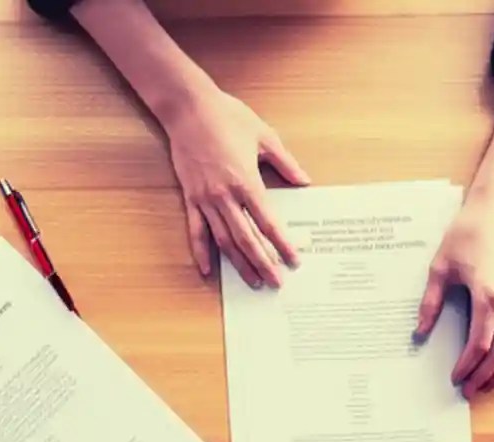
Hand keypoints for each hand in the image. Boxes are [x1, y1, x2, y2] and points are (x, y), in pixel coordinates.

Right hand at [163, 91, 309, 287]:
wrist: (188, 107)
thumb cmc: (228, 116)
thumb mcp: (265, 136)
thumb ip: (285, 163)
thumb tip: (304, 181)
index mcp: (246, 181)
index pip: (267, 221)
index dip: (281, 244)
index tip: (294, 260)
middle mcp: (225, 195)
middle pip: (246, 238)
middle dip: (263, 262)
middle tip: (275, 283)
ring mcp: (205, 198)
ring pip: (223, 240)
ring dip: (238, 263)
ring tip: (251, 281)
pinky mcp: (190, 197)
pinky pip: (196, 230)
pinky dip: (202, 251)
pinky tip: (208, 270)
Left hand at [416, 194, 493, 397]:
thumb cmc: (467, 233)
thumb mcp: (439, 266)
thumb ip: (430, 304)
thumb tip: (419, 333)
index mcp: (488, 292)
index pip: (480, 343)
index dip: (468, 365)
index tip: (455, 377)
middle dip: (485, 375)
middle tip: (470, 390)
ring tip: (490, 384)